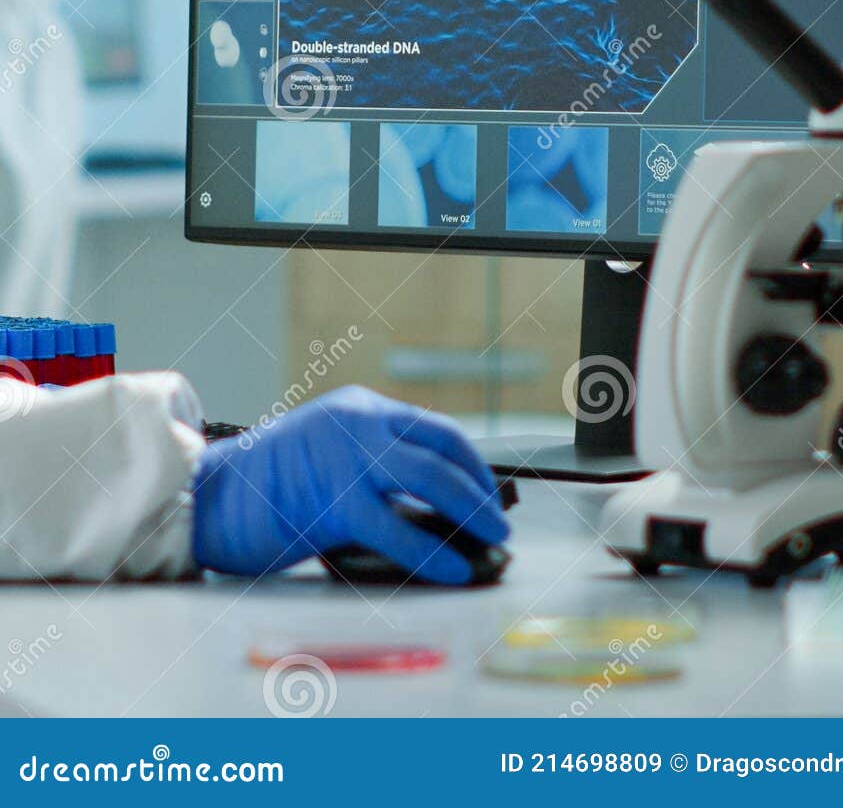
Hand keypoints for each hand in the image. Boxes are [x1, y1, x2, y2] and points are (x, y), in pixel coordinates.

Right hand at [192, 385, 508, 582]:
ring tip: (489, 542)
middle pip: (441, 451)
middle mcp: (359, 424)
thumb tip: (428, 507)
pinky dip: (434, 552)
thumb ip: (370, 464)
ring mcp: (348, 459)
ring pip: (431, 480)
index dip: (469, 462)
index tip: (488, 489)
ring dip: (471, 512)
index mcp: (358, 409)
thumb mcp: (323, 452)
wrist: (207, 495)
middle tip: (497, 522)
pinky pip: (400, 529)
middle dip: (480, 489)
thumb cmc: (262, 485)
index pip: (434, 428)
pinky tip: (453, 569)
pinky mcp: (335, 501)